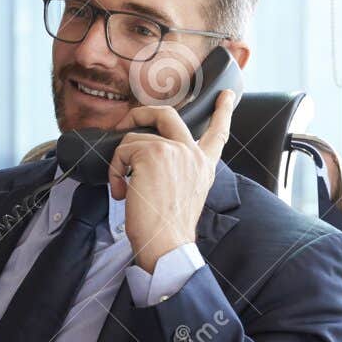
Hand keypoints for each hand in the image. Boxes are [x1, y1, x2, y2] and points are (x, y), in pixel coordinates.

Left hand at [107, 91, 235, 271]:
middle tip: (125, 122)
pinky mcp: (153, 152)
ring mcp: (174, 150)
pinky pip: (123, 149)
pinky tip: (122, 189)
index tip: (227, 96)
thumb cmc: (168, 230)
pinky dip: (114, 169)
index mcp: (204, 166)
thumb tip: (146, 157)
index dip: (223, 111)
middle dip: (141, 112)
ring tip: (124, 187)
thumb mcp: (184, 195)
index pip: (218, 133)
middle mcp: (193, 154)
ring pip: (135, 138)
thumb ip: (176, 171)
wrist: (167, 246)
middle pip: (168, 114)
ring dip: (121, 162)